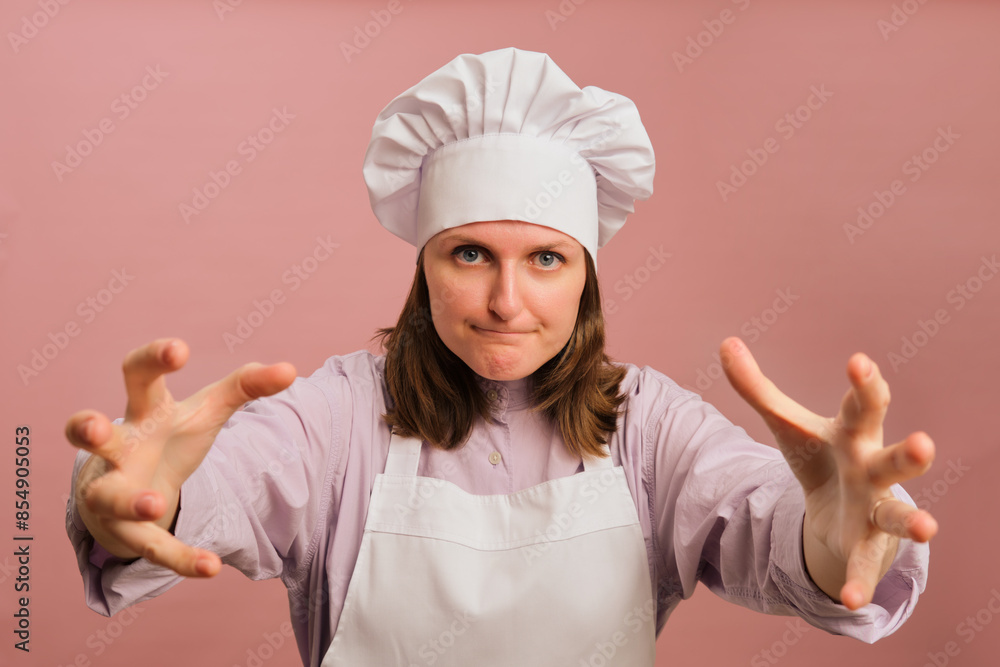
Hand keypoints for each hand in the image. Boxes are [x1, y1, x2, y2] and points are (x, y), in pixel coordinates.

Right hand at [65, 339, 295, 577]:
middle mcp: (119, 449)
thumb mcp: (208, 410)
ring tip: (156, 503)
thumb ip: (245, 386)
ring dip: (129, 500)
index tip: (179, 349)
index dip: (151, 359)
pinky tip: (212, 567)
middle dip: (89, 429)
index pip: (136, 376)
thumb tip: (291, 369)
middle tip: (98, 426)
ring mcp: (113, 491)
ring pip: (109, 496)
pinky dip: (181, 558)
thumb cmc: (170, 437)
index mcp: (143, 412)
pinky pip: (153, 547)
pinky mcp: (129, 532)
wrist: (130, 491)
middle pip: (92, 434)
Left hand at [719, 336, 937, 609]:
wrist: (838, 509)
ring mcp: (874, 508)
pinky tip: (852, 601)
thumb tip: (725, 342)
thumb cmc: (820, 456)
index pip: (865, 404)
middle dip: (910, 454)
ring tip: (928, 528)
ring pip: (898, 512)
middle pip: (893, 459)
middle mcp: (873, 468)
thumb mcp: (787, 423)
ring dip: (912, 519)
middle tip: (923, 444)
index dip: (864, 383)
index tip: (858, 362)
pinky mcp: (863, 543)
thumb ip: (756, 387)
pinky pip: (864, 565)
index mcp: (854, 433)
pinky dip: (860, 582)